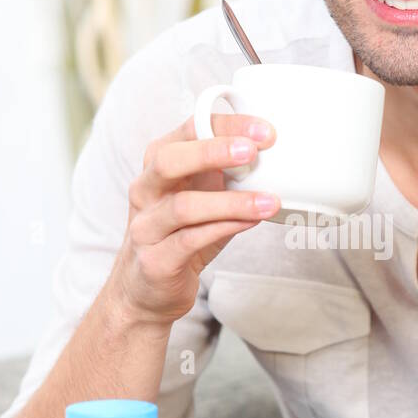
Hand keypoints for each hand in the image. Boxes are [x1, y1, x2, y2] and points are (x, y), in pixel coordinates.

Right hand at [110, 111, 279, 327]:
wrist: (145, 291)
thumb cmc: (179, 237)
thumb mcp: (202, 198)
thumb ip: (225, 178)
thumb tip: (272, 160)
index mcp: (158, 165)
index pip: (188, 131)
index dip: (226, 126)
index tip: (263, 131)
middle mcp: (145, 191)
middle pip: (170, 161)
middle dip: (213, 151)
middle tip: (253, 151)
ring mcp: (146, 226)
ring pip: (184, 206)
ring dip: (232, 202)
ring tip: (268, 202)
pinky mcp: (155, 260)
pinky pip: (191, 240)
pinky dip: (225, 228)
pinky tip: (251, 223)